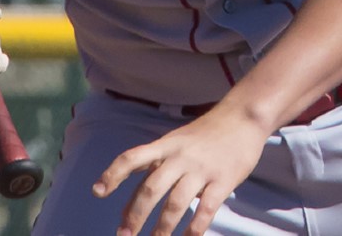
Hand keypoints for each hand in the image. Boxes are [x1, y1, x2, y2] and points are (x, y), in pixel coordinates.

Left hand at [93, 103, 274, 235]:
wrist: (244, 117)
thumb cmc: (206, 134)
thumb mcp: (176, 141)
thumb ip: (155, 168)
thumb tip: (129, 205)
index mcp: (166, 146)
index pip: (133, 158)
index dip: (113, 174)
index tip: (98, 192)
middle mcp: (180, 157)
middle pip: (151, 188)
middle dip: (135, 215)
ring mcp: (202, 169)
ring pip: (176, 203)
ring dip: (162, 228)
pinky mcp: (223, 180)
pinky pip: (206, 209)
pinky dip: (195, 229)